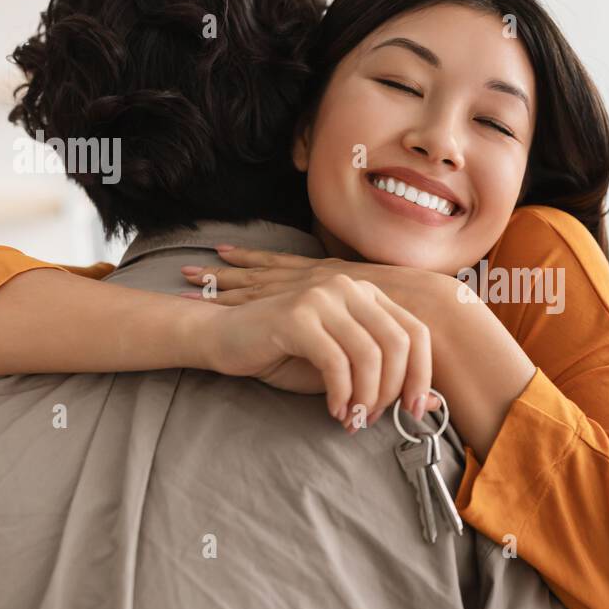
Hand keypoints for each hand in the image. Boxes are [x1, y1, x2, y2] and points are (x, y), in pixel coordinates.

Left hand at [179, 244, 438, 317]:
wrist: (425, 310)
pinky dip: (234, 291)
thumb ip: (366, 336)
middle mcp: (316, 277)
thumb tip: (361, 350)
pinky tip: (207, 290)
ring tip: (183, 275)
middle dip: (229, 271)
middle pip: (262, 272)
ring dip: (220, 280)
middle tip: (190, 267)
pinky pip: (262, 291)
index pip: (287, 271)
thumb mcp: (384, 325)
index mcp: (333, 280)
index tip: (228, 259)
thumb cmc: (412, 323)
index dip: (258, 267)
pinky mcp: (308, 296)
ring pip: (255, 280)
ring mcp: (309, 284)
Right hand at [196, 272, 439, 430]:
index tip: (415, 410)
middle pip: (399, 344)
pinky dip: (341, 393)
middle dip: (394, 390)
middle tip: (375, 419)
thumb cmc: (285, 353)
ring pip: (370, 355)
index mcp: (368, 296)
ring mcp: (323, 298)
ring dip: (366, 397)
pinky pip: (336, 362)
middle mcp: (350, 289)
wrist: (225, 337)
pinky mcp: (298, 316)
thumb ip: (385, 379)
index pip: (416, 332)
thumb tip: (434, 403)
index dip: (422, 374)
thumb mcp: (343, 368)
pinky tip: (334, 409)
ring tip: (353, 419)